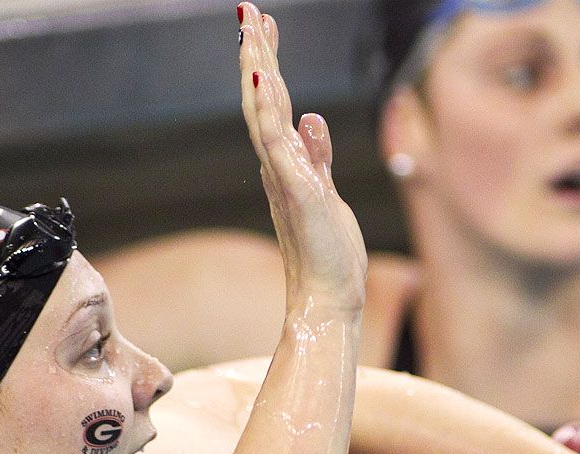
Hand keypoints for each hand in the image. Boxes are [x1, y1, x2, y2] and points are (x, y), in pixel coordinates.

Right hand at [238, 2, 366, 311]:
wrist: (327, 299)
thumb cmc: (330, 256)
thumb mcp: (328, 195)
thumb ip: (318, 157)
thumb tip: (312, 120)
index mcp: (285, 166)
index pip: (273, 106)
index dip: (266, 66)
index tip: (263, 29)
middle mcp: (277, 166)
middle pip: (260, 99)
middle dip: (255, 53)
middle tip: (249, 10)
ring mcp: (283, 176)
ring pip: (262, 111)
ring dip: (255, 68)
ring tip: (250, 27)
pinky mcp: (296, 189)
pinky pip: (274, 142)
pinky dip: (265, 108)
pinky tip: (259, 76)